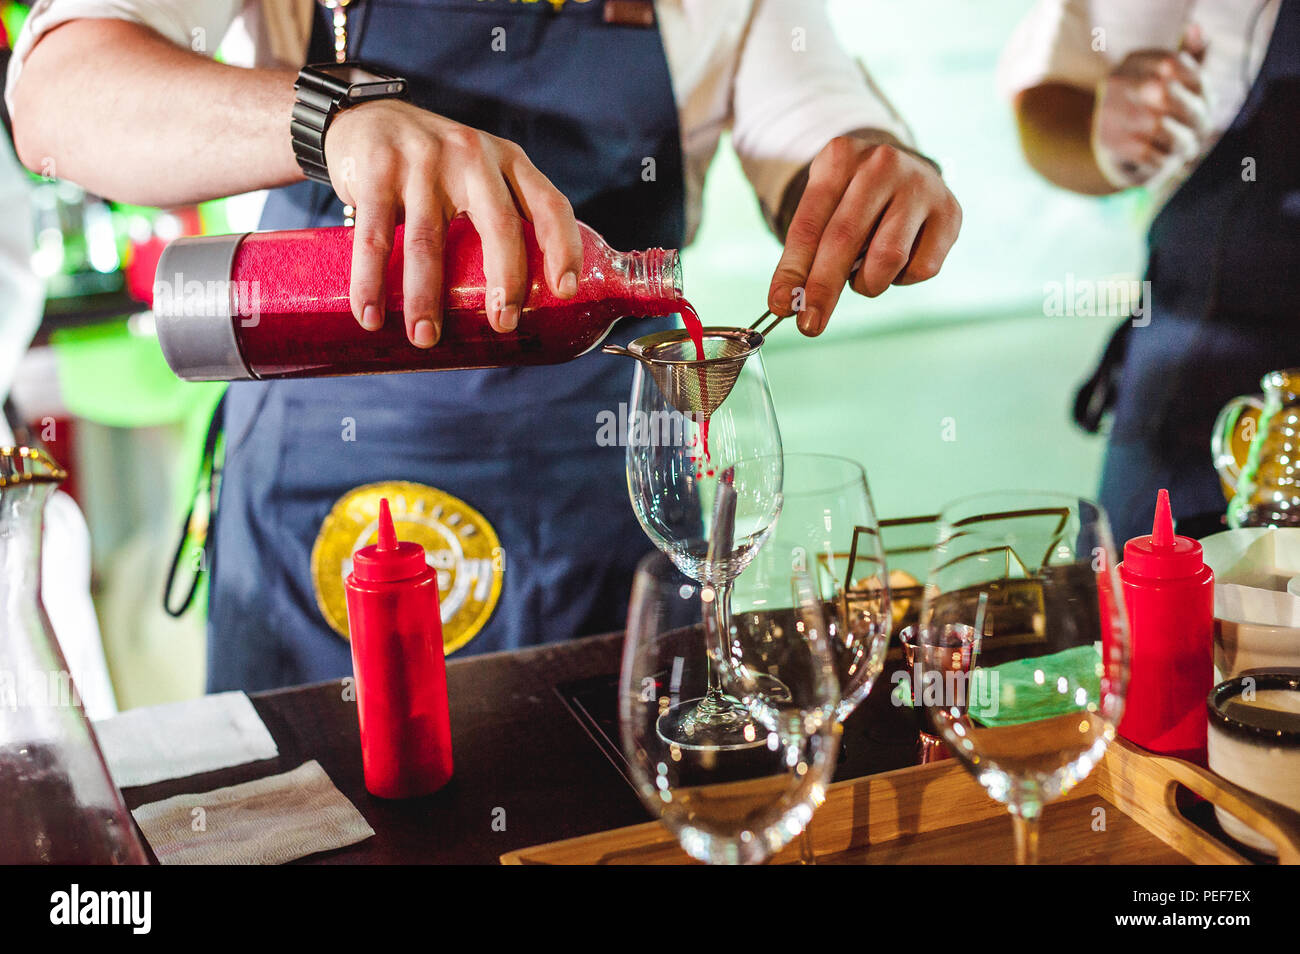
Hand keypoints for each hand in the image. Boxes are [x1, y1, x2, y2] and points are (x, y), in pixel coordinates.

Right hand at [323, 100, 581, 346]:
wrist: (367, 118)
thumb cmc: (437, 169)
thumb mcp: (480, 176)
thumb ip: (501, 219)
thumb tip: (520, 307)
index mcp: (509, 162)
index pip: (550, 205)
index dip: (564, 248)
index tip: (565, 293)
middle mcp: (472, 156)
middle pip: (498, 225)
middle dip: (505, 282)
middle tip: (502, 326)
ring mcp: (423, 160)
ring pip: (429, 240)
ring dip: (425, 298)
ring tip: (425, 339)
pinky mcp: (376, 170)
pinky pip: (374, 236)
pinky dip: (370, 282)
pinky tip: (370, 315)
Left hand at [767, 137, 961, 335]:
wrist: (903, 171)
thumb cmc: (852, 199)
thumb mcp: (822, 208)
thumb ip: (805, 251)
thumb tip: (788, 302)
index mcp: (840, 158)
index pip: (809, 224)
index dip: (793, 269)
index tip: (781, 305)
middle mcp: (882, 164)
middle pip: (845, 239)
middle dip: (823, 289)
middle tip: (809, 325)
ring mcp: (920, 186)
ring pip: (888, 258)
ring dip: (867, 283)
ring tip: (862, 274)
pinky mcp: (950, 212)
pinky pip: (921, 268)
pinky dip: (901, 279)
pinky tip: (896, 261)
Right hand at [1092, 25, 1208, 188]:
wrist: (1118, 146)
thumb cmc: (1157, 108)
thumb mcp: (1175, 81)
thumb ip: (1191, 57)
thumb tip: (1198, 30)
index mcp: (1134, 60)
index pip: (1173, 63)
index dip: (1198, 83)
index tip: (1204, 99)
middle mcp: (1117, 82)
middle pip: (1166, 93)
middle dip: (1193, 113)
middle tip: (1203, 127)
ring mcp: (1109, 112)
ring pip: (1159, 126)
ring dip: (1182, 140)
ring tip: (1188, 146)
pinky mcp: (1109, 142)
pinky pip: (1149, 153)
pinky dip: (1164, 158)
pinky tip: (1167, 156)